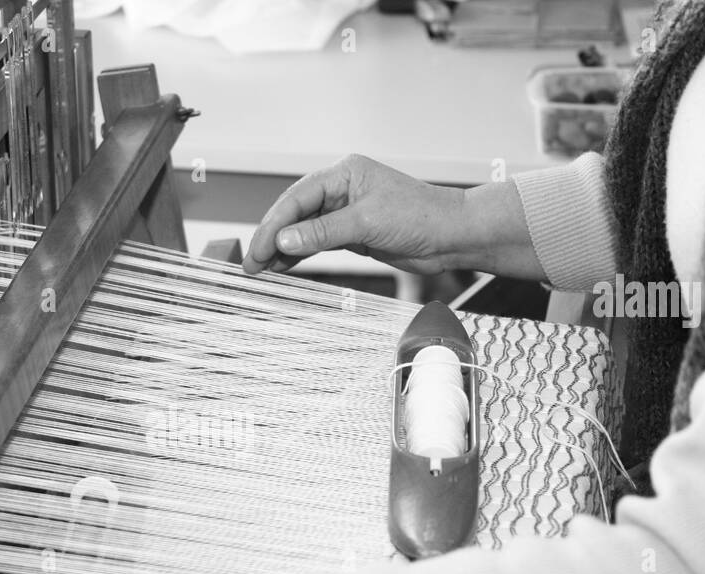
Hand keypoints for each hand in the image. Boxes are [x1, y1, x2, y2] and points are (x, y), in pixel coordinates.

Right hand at [243, 154, 466, 275]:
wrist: (452, 235)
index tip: (259, 249)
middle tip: (252, 263)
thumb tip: (284, 239)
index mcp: (343, 173)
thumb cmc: (420, 216)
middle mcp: (341, 188)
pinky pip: (317, 241)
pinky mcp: (353, 232)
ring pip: (303, 228)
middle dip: (272, 237)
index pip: (297, 198)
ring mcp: (346, 211)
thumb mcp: (367, 222)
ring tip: (263, 268)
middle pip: (295, 212)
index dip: (274, 224)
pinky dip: (300, 253)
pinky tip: (285, 265)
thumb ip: (323, 232)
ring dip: (283, 247)